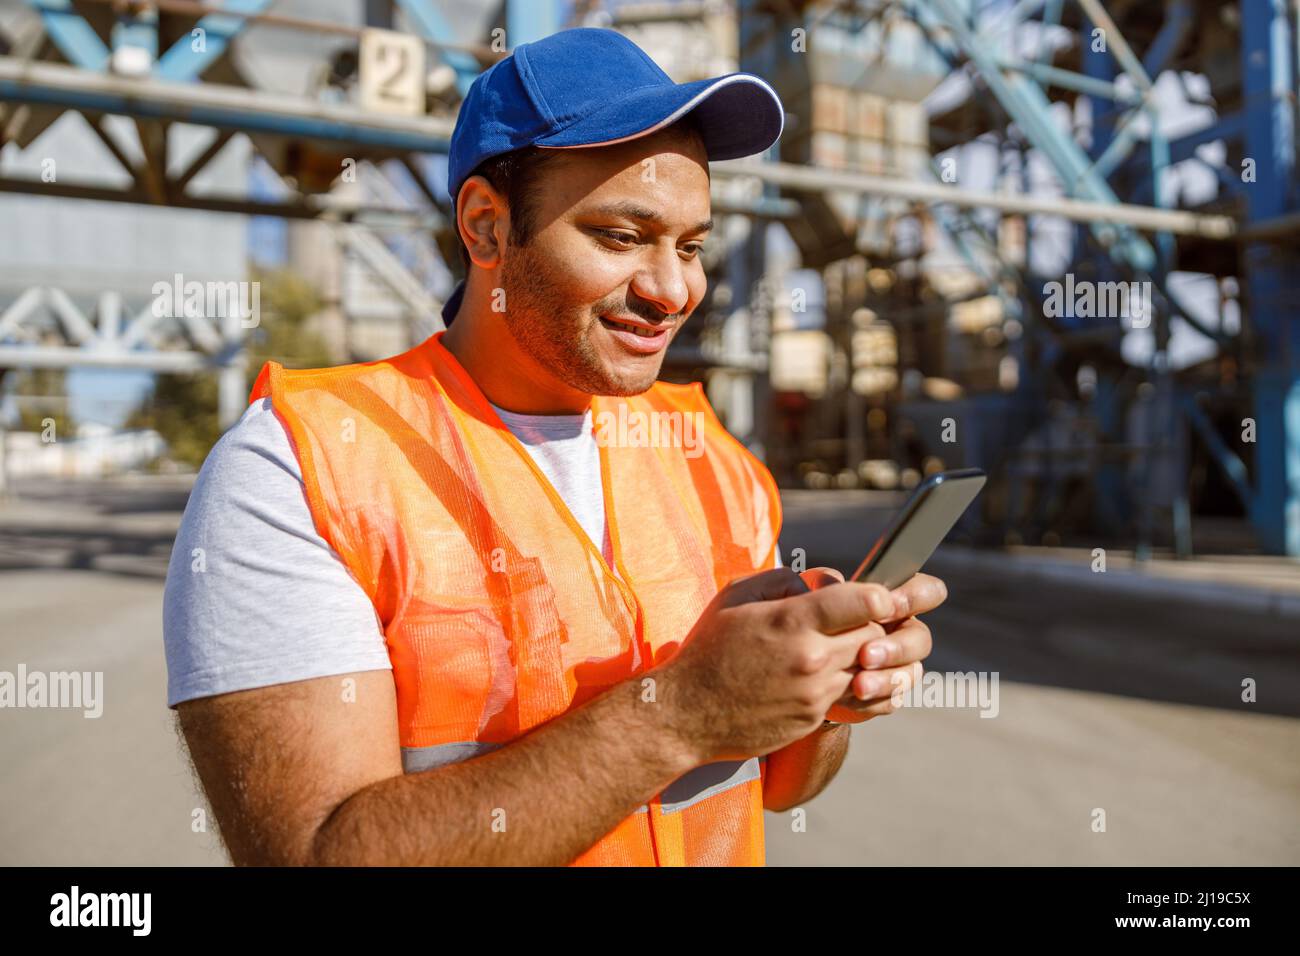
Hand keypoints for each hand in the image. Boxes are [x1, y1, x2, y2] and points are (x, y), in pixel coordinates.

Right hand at [655, 567, 901, 762]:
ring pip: (869, 669)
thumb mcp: (736, 596)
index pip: (866, 603)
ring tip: (838, 646)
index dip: (878, 597)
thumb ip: (784, 579)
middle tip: (855, 620)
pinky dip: (847, 682)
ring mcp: (815, 693)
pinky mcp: (814, 718)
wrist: (687, 713)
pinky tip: (824, 674)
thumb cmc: (709, 648)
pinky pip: (850, 696)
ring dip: (861, 656)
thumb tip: (821, 583)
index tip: (874, 597)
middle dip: (871, 625)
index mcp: (793, 622)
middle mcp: (811, 659)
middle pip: (875, 636)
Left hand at [799, 569, 946, 724]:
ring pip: (910, 673)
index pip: (923, 590)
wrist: (784, 661)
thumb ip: (814, 582)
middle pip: (920, 638)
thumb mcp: (795, 594)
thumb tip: (829, 581)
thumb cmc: (795, 616)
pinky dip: (873, 701)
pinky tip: (848, 700)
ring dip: (886, 679)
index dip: (913, 598)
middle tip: (866, 655)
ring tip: (858, 685)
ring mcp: (895, 663)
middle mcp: (898, 629)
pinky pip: (892, 700)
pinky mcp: (883, 692)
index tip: (883, 606)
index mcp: (888, 598)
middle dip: (897, 648)